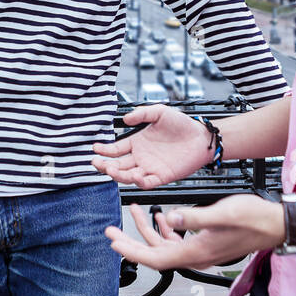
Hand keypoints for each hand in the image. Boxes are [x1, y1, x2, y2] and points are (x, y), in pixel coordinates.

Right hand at [91, 104, 209, 187]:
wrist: (200, 137)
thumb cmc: (181, 124)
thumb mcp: (159, 112)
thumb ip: (142, 113)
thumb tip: (125, 119)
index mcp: (137, 143)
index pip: (116, 150)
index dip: (104, 150)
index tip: (95, 149)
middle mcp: (141, 157)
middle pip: (117, 165)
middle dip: (105, 165)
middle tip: (96, 163)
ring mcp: (150, 168)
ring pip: (128, 176)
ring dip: (118, 175)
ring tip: (110, 169)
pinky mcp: (161, 176)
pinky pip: (147, 183)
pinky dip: (140, 182)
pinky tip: (135, 176)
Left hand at [104, 195, 283, 270]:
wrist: (275, 224)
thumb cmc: (254, 219)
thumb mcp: (223, 214)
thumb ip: (194, 217)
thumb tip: (170, 218)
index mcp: (196, 252)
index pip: (155, 259)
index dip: (132, 251)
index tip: (114, 242)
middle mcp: (195, 256)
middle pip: (154, 255)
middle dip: (130, 242)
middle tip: (110, 232)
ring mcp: (200, 251)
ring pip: (164, 246)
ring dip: (146, 231)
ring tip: (132, 212)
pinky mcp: (205, 242)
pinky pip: (178, 241)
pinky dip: (165, 229)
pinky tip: (160, 216)